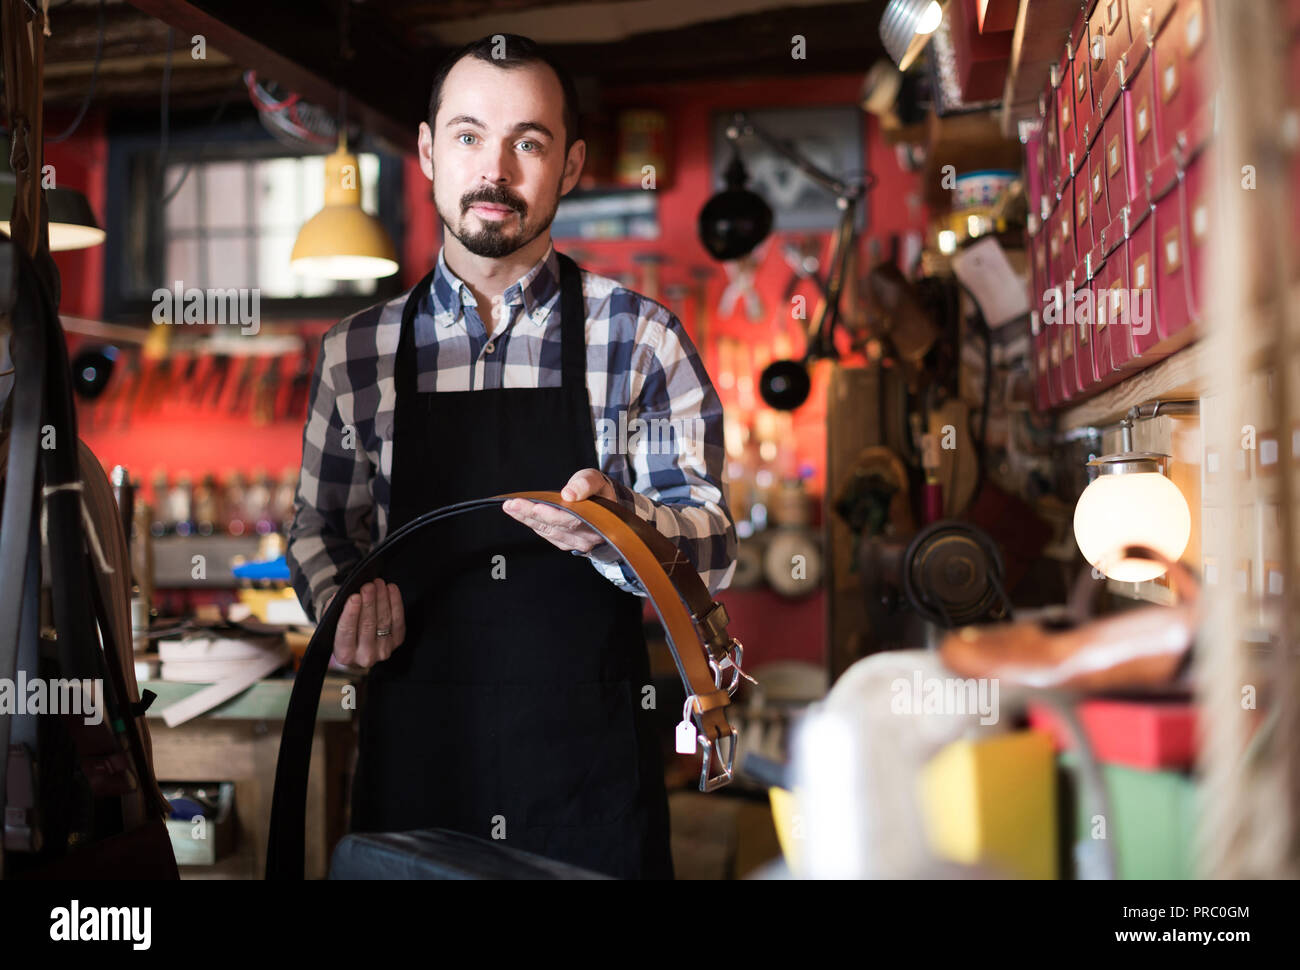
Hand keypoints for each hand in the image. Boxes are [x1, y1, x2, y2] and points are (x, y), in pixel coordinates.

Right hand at [330, 579, 405, 667]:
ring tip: (378, 583)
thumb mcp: (331, 623)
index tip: (354, 597)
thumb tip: (339, 596)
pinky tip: (391, 589)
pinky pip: (398, 620)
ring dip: (382, 599)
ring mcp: (383, 651)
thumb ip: (333, 611)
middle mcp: (365, 657)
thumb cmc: (343, 632)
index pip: (346, 632)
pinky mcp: (397, 642)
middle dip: (369, 603)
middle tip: (368, 586)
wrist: (359, 646)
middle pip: (367, 626)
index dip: (351, 614)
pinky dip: (395, 603)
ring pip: (384, 621)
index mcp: (344, 654)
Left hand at [501, 468, 616, 554]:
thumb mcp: (597, 480)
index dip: (552, 514)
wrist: (609, 508)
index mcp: (598, 521)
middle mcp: (587, 537)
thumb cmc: (601, 492)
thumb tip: (569, 494)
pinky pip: (547, 534)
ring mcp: (576, 543)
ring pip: (548, 531)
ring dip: (526, 519)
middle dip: (531, 514)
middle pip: (555, 527)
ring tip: (510, 506)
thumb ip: (585, 483)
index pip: (571, 519)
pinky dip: (532, 523)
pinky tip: (520, 514)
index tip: (535, 505)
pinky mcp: (567, 543)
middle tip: (511, 504)